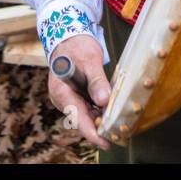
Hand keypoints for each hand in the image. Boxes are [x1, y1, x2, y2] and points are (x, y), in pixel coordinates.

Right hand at [47, 35, 111, 149]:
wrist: (69, 36)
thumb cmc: (77, 46)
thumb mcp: (90, 61)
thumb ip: (96, 81)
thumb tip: (103, 101)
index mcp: (61, 91)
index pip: (78, 118)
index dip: (92, 133)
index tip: (106, 142)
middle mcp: (62, 98)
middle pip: (82, 119)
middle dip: (99, 128)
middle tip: (119, 133)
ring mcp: (67, 98)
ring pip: (85, 114)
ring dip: (100, 119)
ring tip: (117, 123)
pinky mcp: (74, 95)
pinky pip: (86, 107)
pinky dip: (98, 110)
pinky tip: (110, 110)